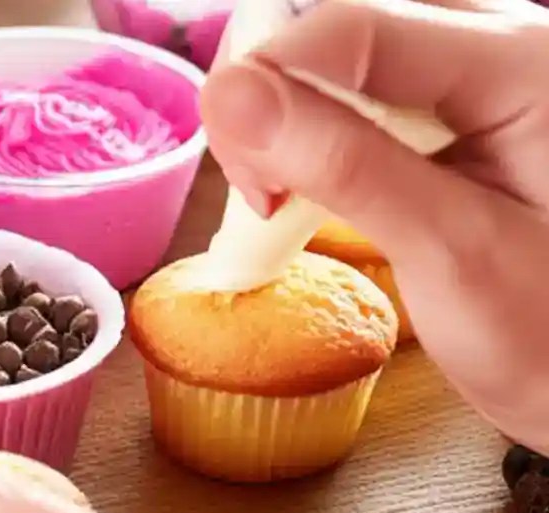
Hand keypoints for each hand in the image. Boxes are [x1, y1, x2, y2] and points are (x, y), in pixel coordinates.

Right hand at [199, 0, 548, 453]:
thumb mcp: (448, 251)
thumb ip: (342, 164)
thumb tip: (229, 95)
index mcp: (524, 63)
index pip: (355, 26)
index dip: (270, 82)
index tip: (244, 181)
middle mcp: (502, 44)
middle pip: (340, 25)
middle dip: (273, 97)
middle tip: (262, 193)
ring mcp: (474, 74)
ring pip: (337, 54)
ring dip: (285, 119)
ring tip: (281, 199)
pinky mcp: (449, 108)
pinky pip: (353, 90)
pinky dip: (309, 138)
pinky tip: (304, 190)